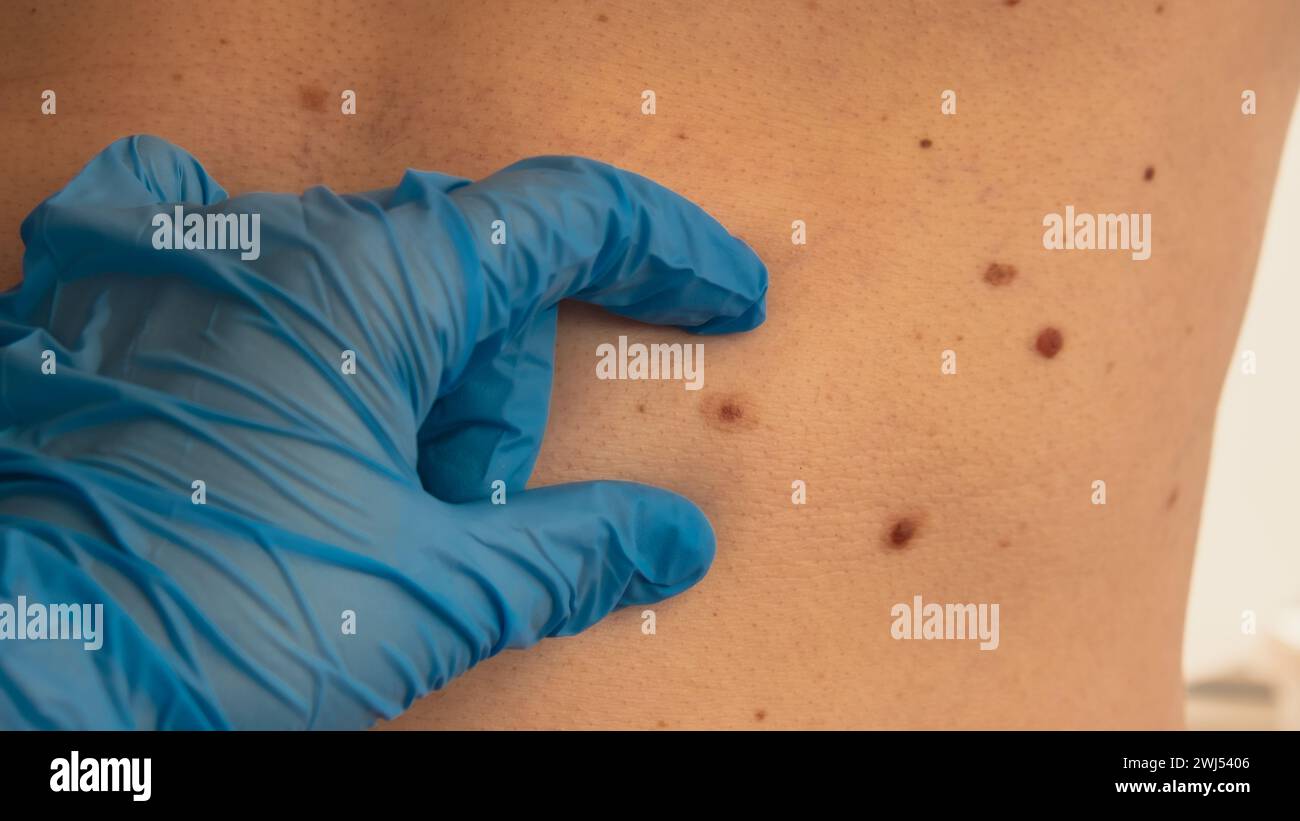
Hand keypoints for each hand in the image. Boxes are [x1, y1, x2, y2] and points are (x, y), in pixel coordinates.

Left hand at [0, 135, 766, 728]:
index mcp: (367, 284)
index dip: (662, 251)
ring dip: (390, 375)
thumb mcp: (424, 594)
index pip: (561, 218)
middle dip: (488, 393)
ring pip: (354, 276)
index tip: (723, 292)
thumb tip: (676, 541)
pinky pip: (195, 229)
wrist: (4, 660)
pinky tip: (247, 351)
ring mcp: (169, 251)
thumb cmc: (203, 623)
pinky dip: (259, 293)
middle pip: (457, 277)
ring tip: (350, 488)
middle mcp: (266, 234)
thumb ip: (568, 553)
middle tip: (459, 505)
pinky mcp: (91, 286)